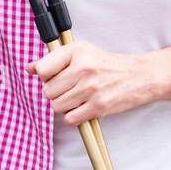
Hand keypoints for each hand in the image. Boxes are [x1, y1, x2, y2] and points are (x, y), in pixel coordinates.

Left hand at [26, 40, 153, 124]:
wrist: (141, 75)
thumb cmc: (108, 64)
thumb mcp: (82, 53)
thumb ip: (53, 59)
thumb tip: (29, 68)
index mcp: (77, 51)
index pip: (42, 69)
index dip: (46, 76)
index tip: (56, 76)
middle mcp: (83, 67)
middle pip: (48, 91)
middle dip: (56, 93)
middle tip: (70, 89)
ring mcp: (91, 88)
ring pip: (57, 106)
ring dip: (65, 106)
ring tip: (78, 98)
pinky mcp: (99, 106)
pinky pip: (70, 119)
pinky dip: (74, 117)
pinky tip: (84, 107)